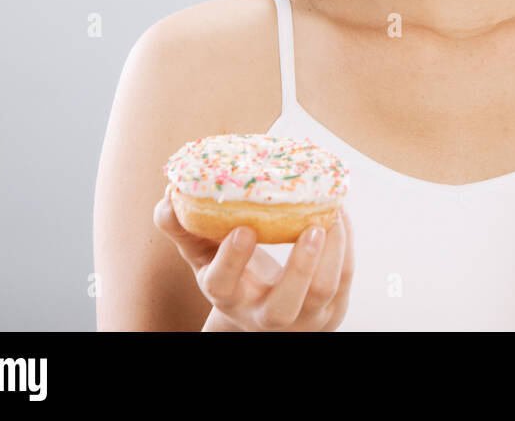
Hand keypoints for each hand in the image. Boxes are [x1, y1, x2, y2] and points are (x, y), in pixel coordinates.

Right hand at [154, 185, 354, 330]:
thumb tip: (168, 197)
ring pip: (324, 290)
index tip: (243, 227)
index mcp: (229, 297)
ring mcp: (305, 316)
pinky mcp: (333, 307)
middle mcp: (266, 315)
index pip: (222, 286)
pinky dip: (345, 243)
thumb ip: (186, 229)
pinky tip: (340, 213)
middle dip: (300, 268)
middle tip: (311, 228)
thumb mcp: (206, 257)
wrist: (270, 310)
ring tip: (333, 212)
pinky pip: (345, 275)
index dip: (232, 259)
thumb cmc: (236, 275)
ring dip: (333, 250)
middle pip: (284, 306)